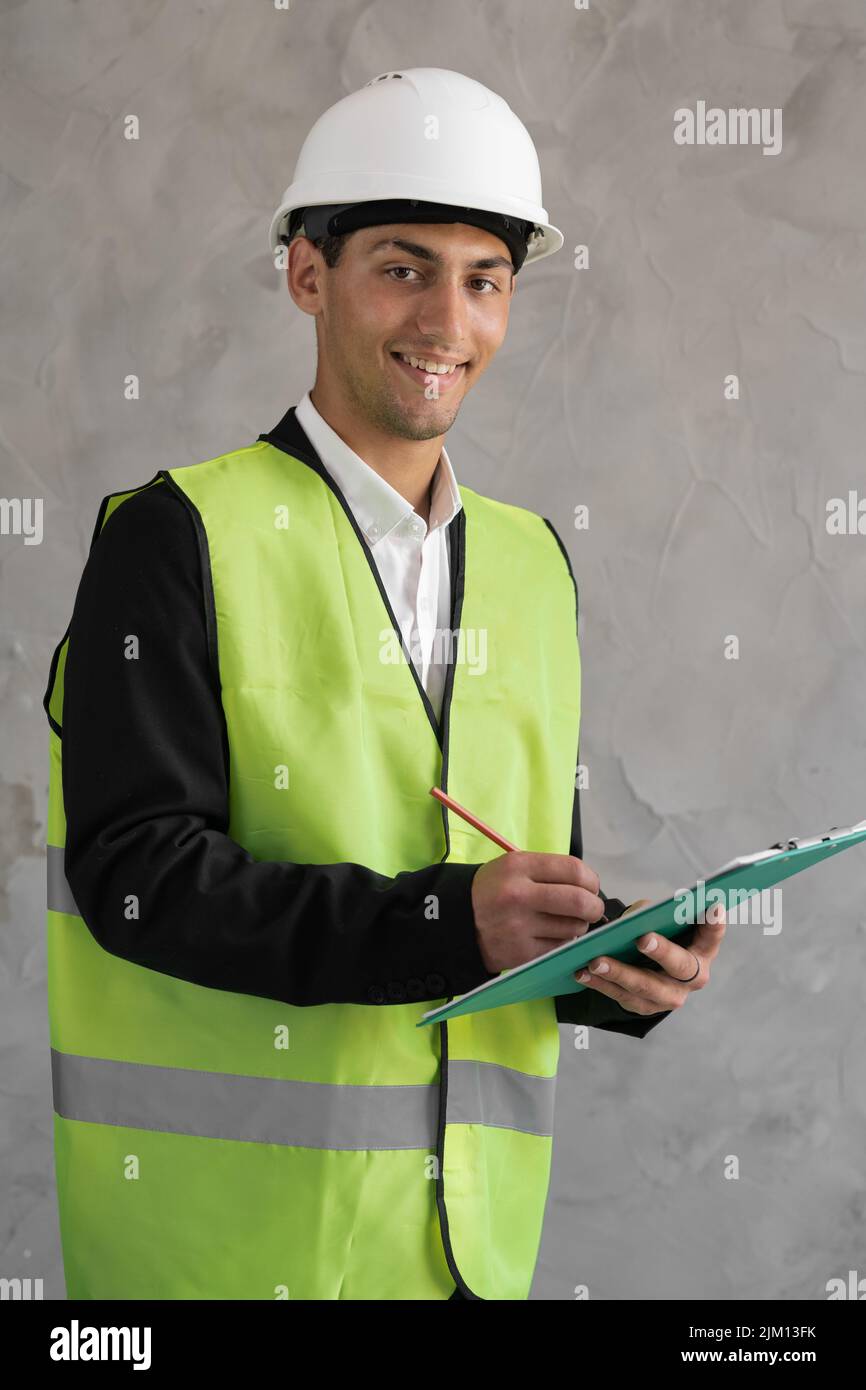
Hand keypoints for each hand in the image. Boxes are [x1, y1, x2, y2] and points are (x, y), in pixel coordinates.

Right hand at [471, 852, 604, 972]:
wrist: (459, 921)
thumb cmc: (494, 891)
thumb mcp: (514, 867)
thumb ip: (550, 871)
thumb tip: (590, 887)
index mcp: (519, 867)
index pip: (574, 870)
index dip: (591, 880)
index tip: (591, 887)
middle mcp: (519, 896)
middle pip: (579, 901)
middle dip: (594, 907)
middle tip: (592, 909)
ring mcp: (520, 927)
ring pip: (574, 927)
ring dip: (579, 925)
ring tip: (565, 921)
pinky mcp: (522, 953)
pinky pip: (560, 947)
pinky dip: (563, 941)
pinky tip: (551, 935)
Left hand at [573, 901, 725, 1015]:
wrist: (648, 969)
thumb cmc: (660, 935)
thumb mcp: (662, 921)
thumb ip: (657, 915)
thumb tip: (638, 916)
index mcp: (703, 950)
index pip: (713, 935)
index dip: (714, 923)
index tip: (713, 905)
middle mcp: (693, 978)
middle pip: (679, 966)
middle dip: (661, 951)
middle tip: (642, 938)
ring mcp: (670, 997)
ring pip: (645, 987)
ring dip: (618, 973)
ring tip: (594, 962)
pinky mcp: (645, 1007)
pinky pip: (621, 997)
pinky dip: (599, 984)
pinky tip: (581, 973)